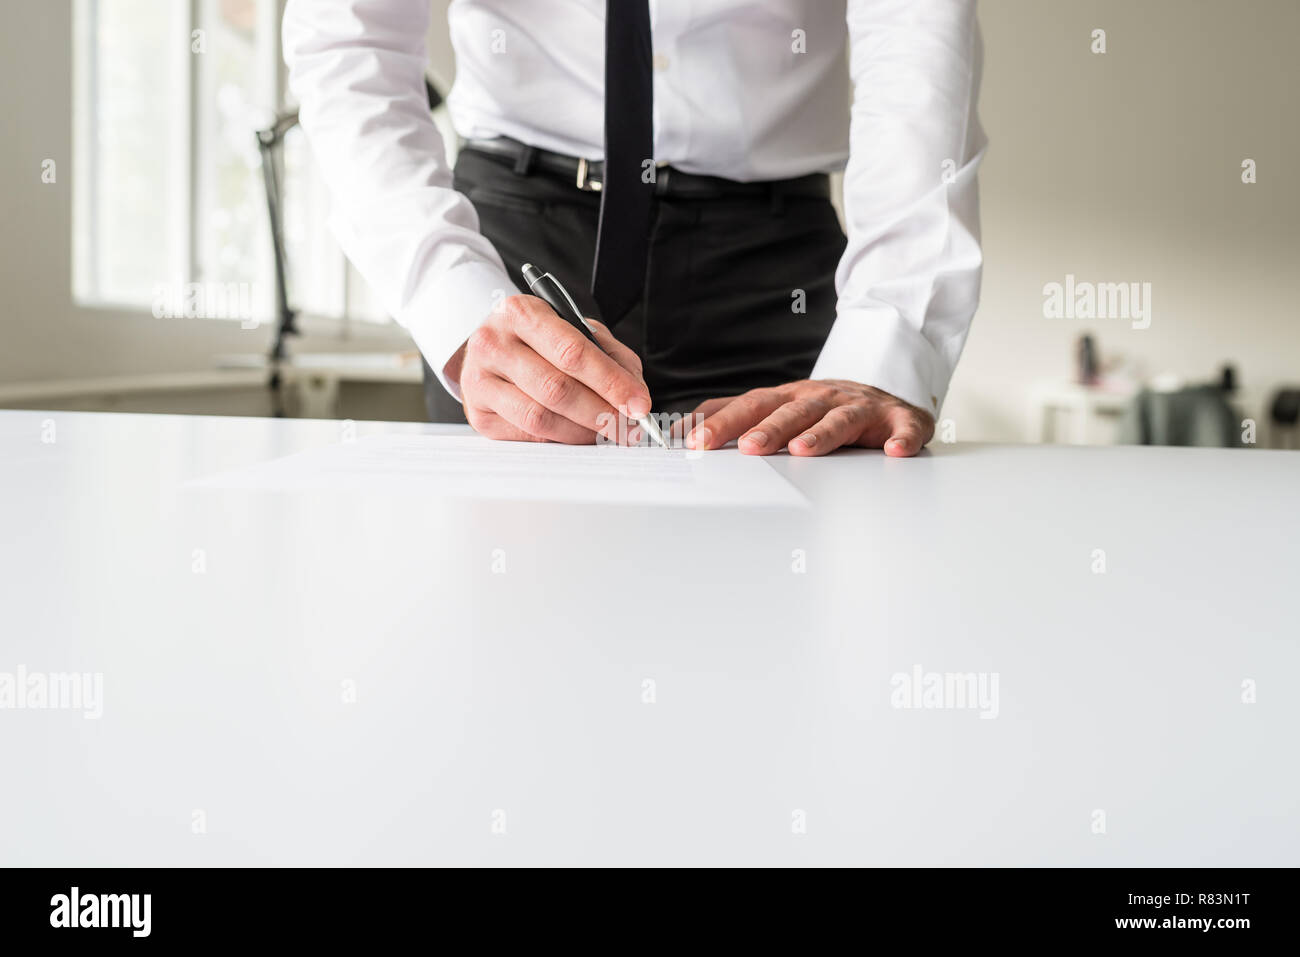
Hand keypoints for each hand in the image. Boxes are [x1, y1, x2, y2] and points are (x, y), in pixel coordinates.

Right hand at [445, 295, 650, 443]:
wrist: (492, 347)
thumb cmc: (538, 339)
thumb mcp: (574, 330)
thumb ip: (610, 356)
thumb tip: (635, 396)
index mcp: (520, 312)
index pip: (572, 352)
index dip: (610, 382)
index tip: (638, 404)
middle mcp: (493, 343)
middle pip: (556, 388)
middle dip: (602, 412)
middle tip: (629, 428)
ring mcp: (479, 379)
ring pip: (540, 417)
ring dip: (583, 431)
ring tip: (608, 433)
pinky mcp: (477, 412)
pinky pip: (527, 434)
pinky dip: (560, 439)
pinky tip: (578, 434)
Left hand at [685, 379, 934, 456]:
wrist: (885, 393)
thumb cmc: (823, 407)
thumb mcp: (778, 405)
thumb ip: (735, 413)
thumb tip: (684, 425)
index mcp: (789, 397)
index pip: (750, 406)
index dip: (723, 422)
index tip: (694, 442)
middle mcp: (820, 398)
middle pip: (791, 411)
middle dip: (768, 429)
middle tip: (746, 449)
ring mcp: (859, 408)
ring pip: (838, 418)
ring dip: (822, 434)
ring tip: (804, 451)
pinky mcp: (897, 420)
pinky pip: (901, 428)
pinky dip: (899, 438)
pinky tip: (893, 452)